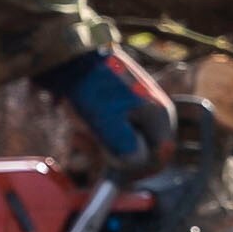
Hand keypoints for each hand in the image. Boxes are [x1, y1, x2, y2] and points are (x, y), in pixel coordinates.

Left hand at [37, 45, 176, 168]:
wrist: (73, 56)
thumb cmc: (91, 87)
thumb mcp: (106, 122)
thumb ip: (124, 148)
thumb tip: (135, 167)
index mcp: (160, 115)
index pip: (159, 157)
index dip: (137, 171)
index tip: (112, 175)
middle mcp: (157, 112)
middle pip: (143, 152)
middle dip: (115, 157)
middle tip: (87, 150)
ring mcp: (142, 108)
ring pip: (128, 144)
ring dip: (103, 147)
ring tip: (80, 136)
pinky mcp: (126, 107)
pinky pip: (118, 133)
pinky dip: (101, 136)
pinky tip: (82, 130)